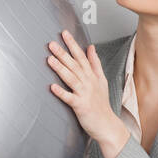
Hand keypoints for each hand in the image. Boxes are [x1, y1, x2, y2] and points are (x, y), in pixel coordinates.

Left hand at [47, 30, 126, 148]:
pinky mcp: (80, 106)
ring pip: (71, 78)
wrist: (107, 124)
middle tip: (52, 44)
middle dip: (63, 53)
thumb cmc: (102, 104)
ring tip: (50, 59)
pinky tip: (52, 87)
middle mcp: (88, 82)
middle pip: (74, 65)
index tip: (64, 34)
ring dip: (60, 68)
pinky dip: (61, 92)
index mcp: (92, 76)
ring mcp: (84, 94)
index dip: (72, 44)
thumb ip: (95, 63)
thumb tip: (91, 48)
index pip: (81, 56)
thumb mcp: (101, 80)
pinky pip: (69, 98)